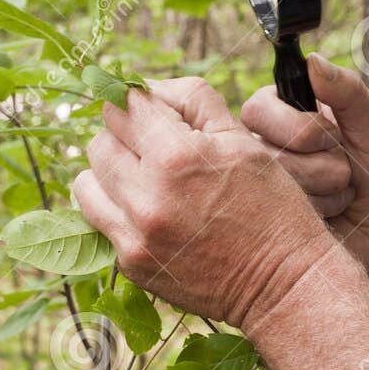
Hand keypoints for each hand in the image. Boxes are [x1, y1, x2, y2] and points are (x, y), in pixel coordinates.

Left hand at [72, 77, 338, 329]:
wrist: (282, 281)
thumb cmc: (271, 204)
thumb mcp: (242, 139)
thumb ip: (192, 102)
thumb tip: (147, 87)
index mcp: (177, 156)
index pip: (126, 105)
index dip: (142, 101)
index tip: (154, 109)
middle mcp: (146, 196)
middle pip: (100, 140)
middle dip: (125, 135)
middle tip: (155, 144)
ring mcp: (133, 235)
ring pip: (86, 180)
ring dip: (110, 171)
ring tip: (145, 176)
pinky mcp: (129, 263)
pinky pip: (97, 220)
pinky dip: (115, 208)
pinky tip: (148, 209)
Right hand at [241, 54, 368, 284]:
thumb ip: (348, 93)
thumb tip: (313, 59)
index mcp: (291, 117)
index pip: (259, 106)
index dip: (292, 125)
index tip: (328, 138)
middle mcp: (270, 150)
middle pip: (257, 147)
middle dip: (312, 162)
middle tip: (345, 173)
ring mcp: (266, 190)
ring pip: (264, 181)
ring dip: (317, 189)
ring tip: (343, 195)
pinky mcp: (266, 224)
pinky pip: (270, 214)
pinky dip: (311, 214)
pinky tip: (329, 219)